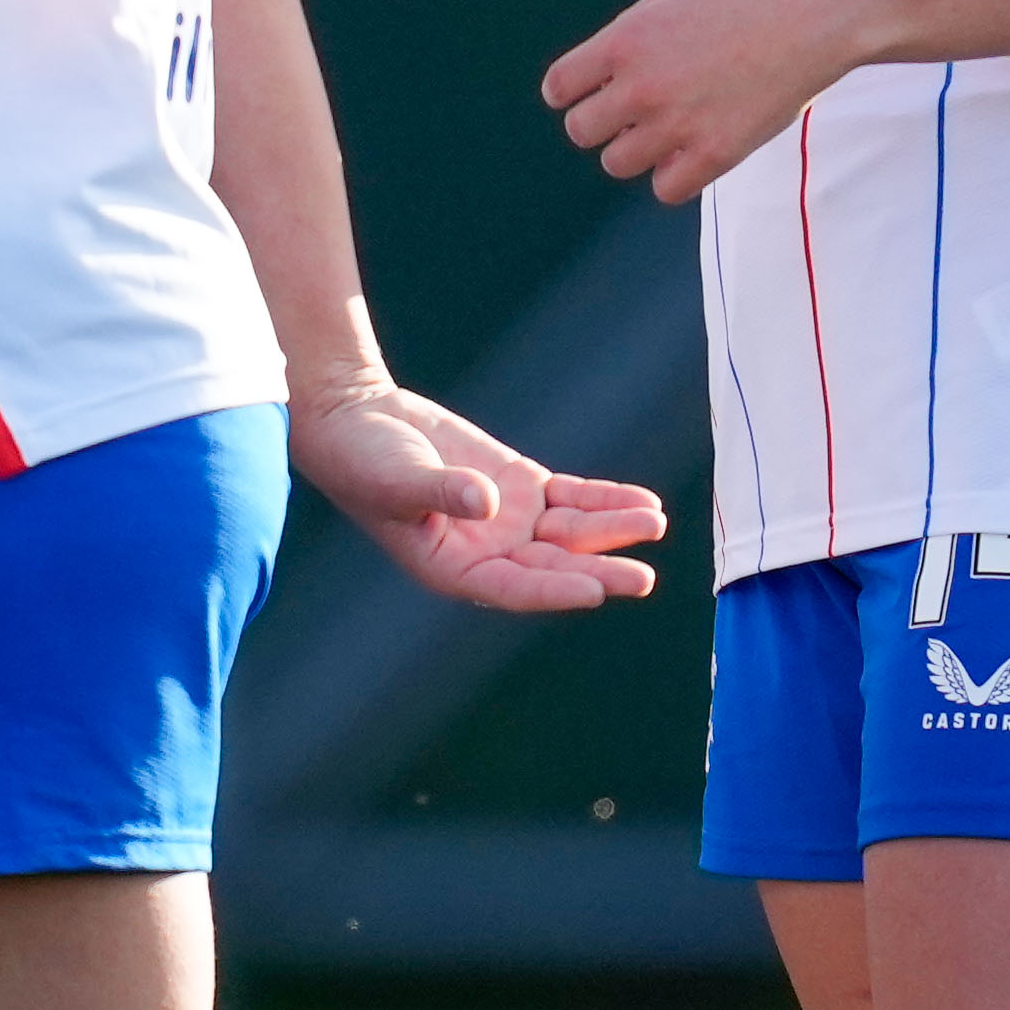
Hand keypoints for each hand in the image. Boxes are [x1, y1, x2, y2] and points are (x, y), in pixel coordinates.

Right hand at [289, 377, 668, 610]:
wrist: (356, 420)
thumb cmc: (362, 460)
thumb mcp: (397, 479)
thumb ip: (442, 492)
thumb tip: (485, 504)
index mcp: (452, 569)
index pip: (514, 588)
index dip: (555, 589)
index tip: (596, 589)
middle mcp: (487, 552)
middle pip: (553, 567)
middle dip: (599, 570)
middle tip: (642, 578)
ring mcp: (507, 520)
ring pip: (570, 533)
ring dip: (611, 530)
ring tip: (653, 523)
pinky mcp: (519, 486)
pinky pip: (571, 499)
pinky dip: (604, 500)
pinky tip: (640, 502)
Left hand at [544, 0, 862, 203]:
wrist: (816, 15)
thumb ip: (631, 29)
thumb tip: (601, 66)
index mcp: (626, 39)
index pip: (559, 88)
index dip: (572, 93)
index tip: (594, 93)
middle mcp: (642, 84)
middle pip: (581, 131)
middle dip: (604, 123)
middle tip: (635, 114)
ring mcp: (678, 122)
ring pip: (618, 164)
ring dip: (638, 151)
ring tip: (670, 131)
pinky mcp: (715, 154)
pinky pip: (665, 189)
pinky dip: (675, 176)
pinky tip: (695, 152)